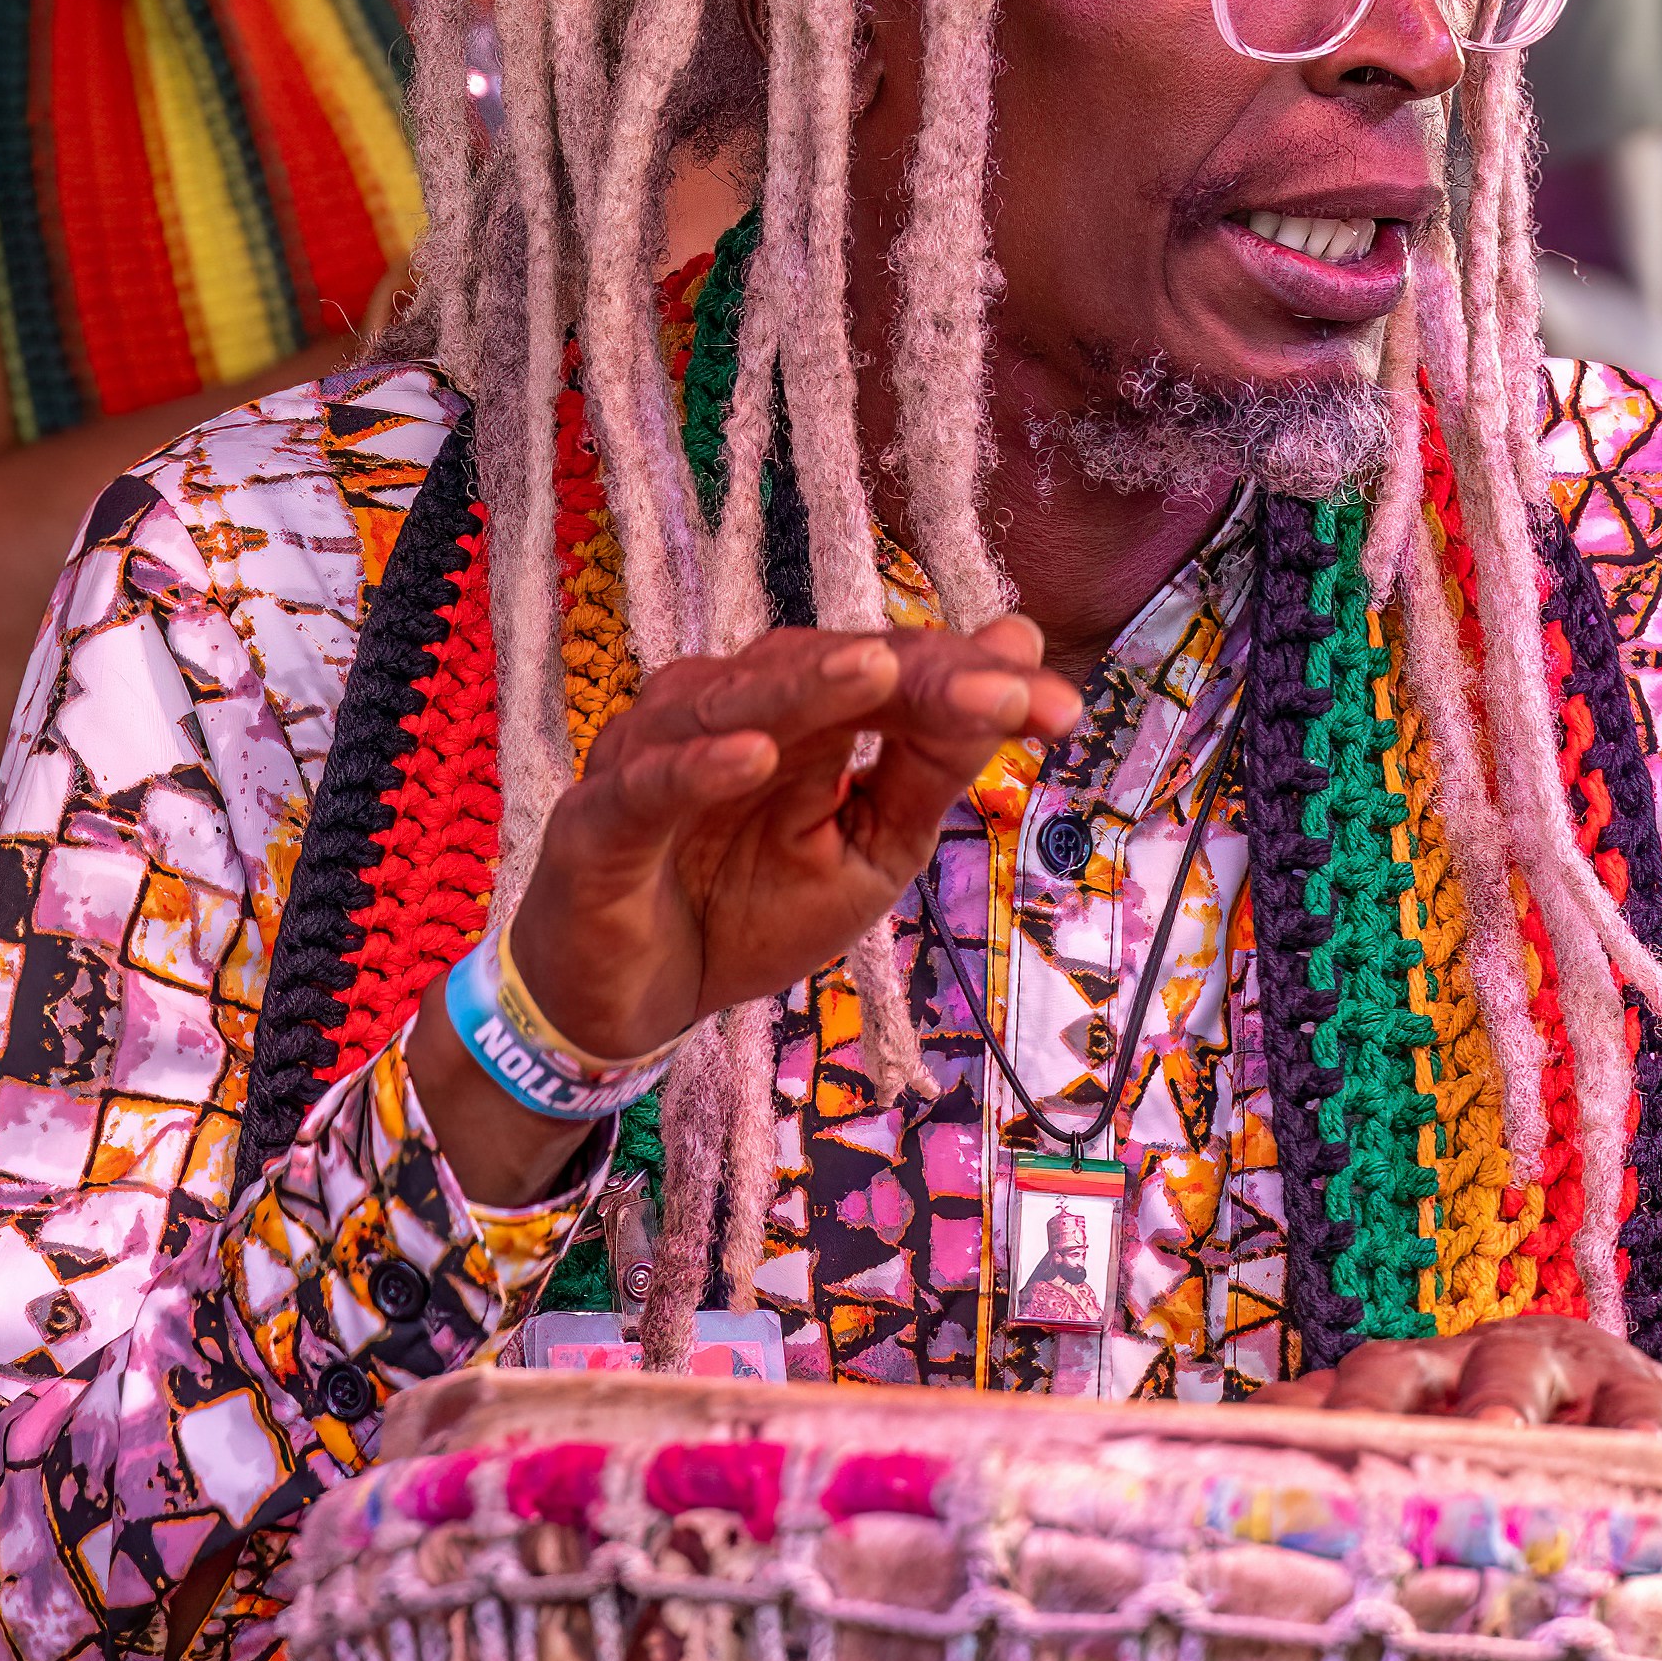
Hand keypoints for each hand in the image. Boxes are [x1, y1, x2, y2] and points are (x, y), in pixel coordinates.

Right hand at [487, 618, 1075, 1114]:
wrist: (630, 1004)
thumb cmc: (745, 908)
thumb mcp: (867, 849)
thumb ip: (932, 762)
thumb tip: (1021, 655)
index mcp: (798, 708)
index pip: (892, 672)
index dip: (970, 681)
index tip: (1062, 710)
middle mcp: (725, 706)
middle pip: (825, 667)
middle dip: (918, 676)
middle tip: (1004, 690)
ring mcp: (656, 753)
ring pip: (735, 700)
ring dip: (811, 689)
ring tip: (880, 670)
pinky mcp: (599, 818)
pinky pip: (653, 784)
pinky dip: (700, 766)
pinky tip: (757, 757)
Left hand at [1264, 1315, 1661, 1443]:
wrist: (1594, 1414)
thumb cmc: (1461, 1455)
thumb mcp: (1384, 1439)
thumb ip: (1307, 1443)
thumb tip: (1196, 1455)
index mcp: (1439, 1368)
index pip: (1388, 1376)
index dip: (1359, 1412)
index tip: (1323, 1454)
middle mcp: (1532, 1364)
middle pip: (1510, 1378)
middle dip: (1493, 1415)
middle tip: (1480, 1456)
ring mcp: (1628, 1392)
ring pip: (1631, 1405)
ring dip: (1624, 1435)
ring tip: (1618, 1473)